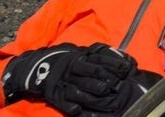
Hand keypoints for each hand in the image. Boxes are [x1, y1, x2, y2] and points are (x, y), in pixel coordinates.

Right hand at [1, 43, 150, 115]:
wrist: (38, 67)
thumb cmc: (67, 62)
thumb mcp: (81, 55)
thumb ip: (99, 56)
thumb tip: (125, 59)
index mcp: (80, 58)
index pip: (99, 59)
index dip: (113, 63)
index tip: (126, 68)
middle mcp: (72, 68)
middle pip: (90, 72)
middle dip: (103, 77)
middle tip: (116, 83)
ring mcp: (63, 81)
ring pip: (78, 87)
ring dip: (91, 91)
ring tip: (102, 93)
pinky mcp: (54, 94)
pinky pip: (62, 101)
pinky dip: (70, 106)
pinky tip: (78, 110)